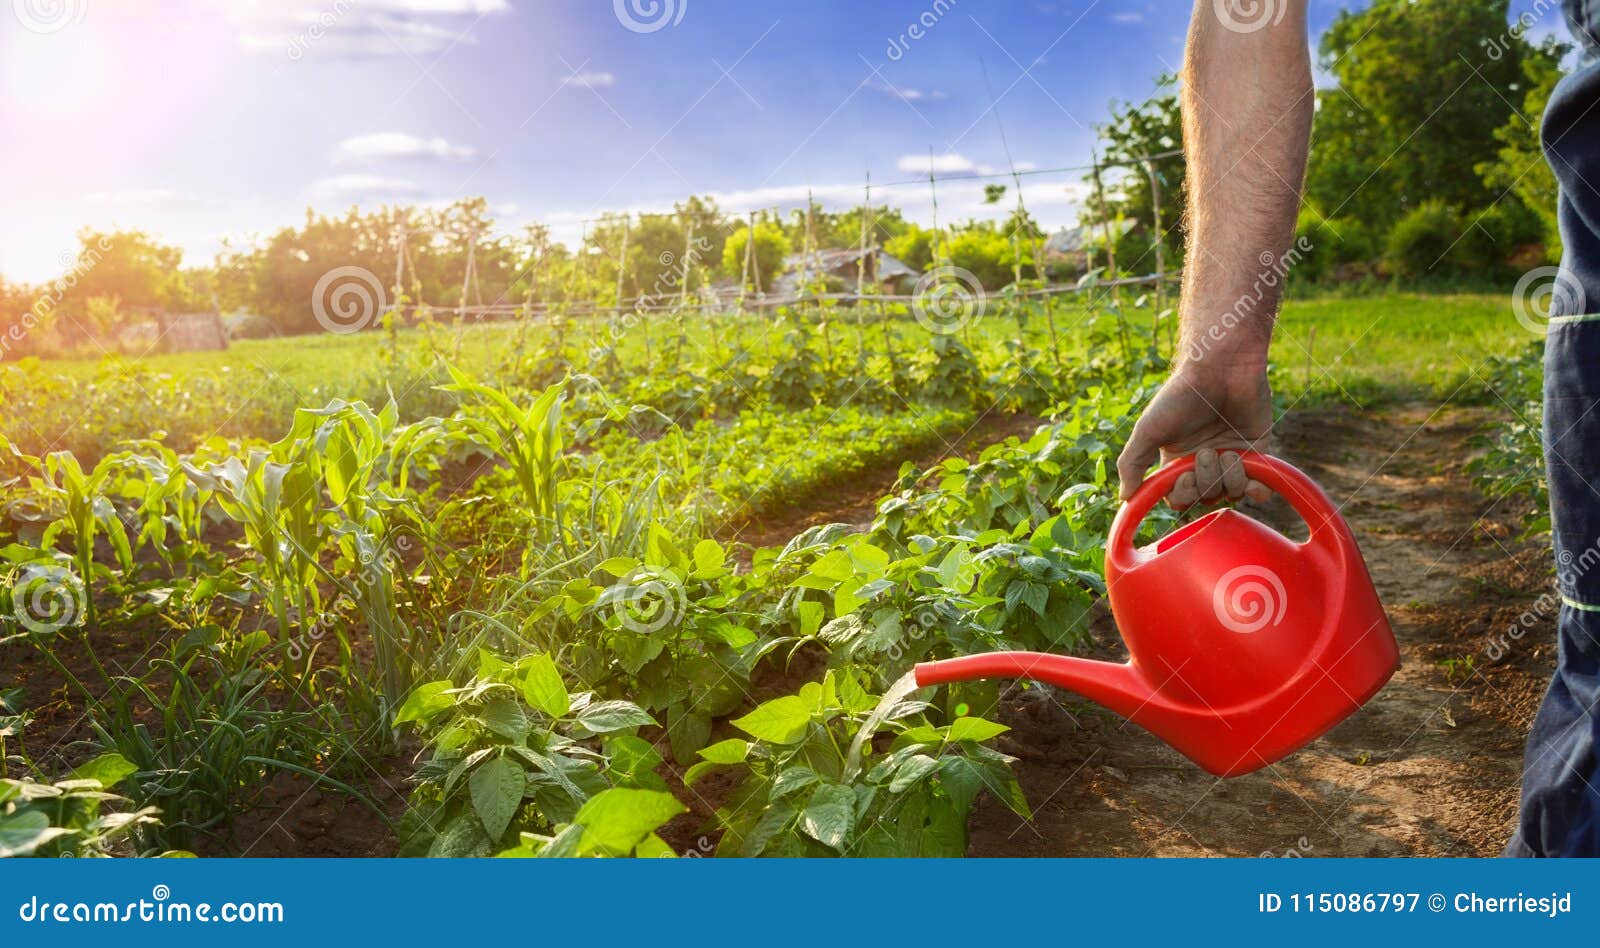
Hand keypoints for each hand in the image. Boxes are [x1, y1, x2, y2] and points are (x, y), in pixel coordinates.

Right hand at [1116, 362, 1273, 506]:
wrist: (1222, 369)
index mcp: (1177, 460)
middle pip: (1206, 497)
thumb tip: (1124, 498)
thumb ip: (1132, 463)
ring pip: (1232, 493)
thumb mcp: (1148, 429)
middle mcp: (1204, 463)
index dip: (1183, 494)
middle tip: (1208, 452)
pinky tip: (1252, 479)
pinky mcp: (1257, 453)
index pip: (1179, 498)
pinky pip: (1259, 489)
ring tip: (1229, 452)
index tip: (1184, 475)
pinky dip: (1257, 491)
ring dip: (1231, 478)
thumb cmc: (1181, 396)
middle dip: (1207, 480)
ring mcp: (1231, 459)